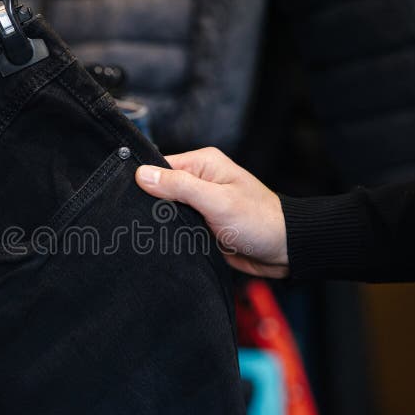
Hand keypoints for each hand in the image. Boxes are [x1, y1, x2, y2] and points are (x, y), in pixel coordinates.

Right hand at [135, 148, 288, 278]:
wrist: (283, 251)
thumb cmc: (259, 221)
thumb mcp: (216, 200)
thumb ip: (179, 186)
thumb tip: (143, 174)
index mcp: (203, 164)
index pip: (161, 166)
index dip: (145, 181)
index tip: (131, 197)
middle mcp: (200, 180)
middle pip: (161, 188)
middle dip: (152, 204)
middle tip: (143, 220)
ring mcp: (201, 204)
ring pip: (167, 210)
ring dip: (162, 221)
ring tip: (154, 232)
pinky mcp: (202, 224)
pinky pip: (177, 226)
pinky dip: (171, 234)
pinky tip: (166, 241)